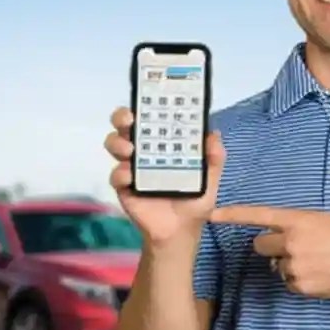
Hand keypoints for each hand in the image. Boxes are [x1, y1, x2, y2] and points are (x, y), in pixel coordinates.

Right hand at [104, 106, 225, 246]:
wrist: (179, 234)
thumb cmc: (194, 203)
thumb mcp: (210, 180)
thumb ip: (214, 159)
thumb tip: (214, 133)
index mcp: (163, 144)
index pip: (151, 118)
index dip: (146, 104)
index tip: (148, 96)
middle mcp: (144, 151)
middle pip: (125, 125)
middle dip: (122, 116)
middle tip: (129, 119)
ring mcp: (131, 168)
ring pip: (114, 145)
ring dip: (118, 142)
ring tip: (129, 149)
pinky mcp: (123, 188)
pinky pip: (115, 176)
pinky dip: (120, 174)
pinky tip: (130, 177)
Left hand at [210, 206, 329, 298]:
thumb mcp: (317, 220)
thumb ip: (292, 225)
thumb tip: (272, 237)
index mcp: (296, 220)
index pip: (258, 215)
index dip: (233, 215)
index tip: (212, 214)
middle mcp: (291, 241)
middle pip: (260, 245)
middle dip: (270, 246)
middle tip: (292, 246)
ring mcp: (294, 265)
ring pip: (275, 265)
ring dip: (288, 263)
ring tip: (314, 261)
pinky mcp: (299, 285)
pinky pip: (288, 282)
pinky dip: (299, 279)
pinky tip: (318, 273)